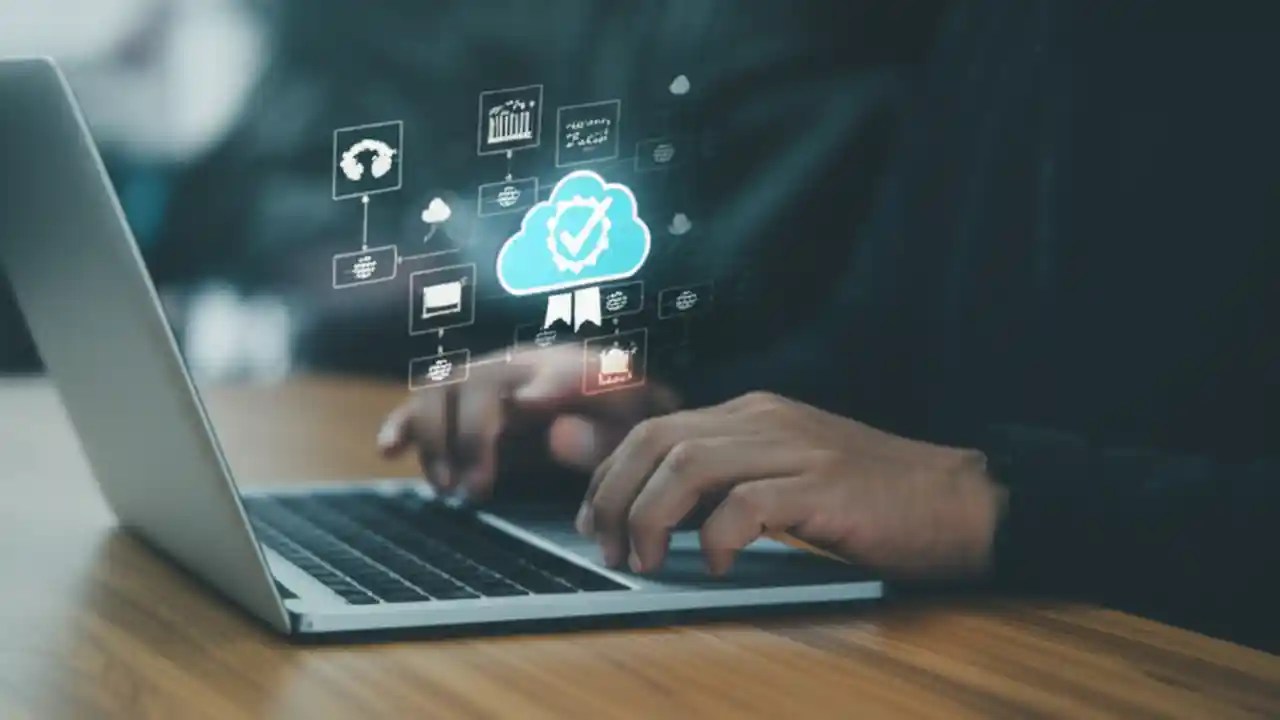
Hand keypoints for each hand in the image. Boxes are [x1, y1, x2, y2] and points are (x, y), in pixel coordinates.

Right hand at [377, 346, 677, 500]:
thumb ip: (599, 437)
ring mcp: (487, 380)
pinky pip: (423, 403)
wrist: (606, 402)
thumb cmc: (619, 417)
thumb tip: (553, 434)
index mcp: (573, 370)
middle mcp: (521, 366)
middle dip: (472, 436)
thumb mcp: (626, 430)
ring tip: (447, 487)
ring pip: (443, 390)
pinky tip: (389, 449)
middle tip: (479, 490)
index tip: (528, 406)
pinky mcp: (462, 404)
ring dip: (435, 437)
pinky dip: (403, 424)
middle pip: (480, 382)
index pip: (558, 372)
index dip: (543, 386)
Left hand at [578, 391, 1005, 579]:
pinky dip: (717, 536)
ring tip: (648, 559)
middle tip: (608, 546)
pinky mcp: (823, 487)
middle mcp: (765, 420)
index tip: (595, 520)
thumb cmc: (867, 500)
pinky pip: (746, 504)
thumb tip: (645, 502)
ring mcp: (794, 449)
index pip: (653, 429)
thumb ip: (716, 481)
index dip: (610, 474)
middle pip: (657, 441)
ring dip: (652, 516)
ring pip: (688, 465)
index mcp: (751, 414)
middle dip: (616, 494)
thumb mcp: (780, 478)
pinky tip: (717, 565)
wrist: (957, 501)